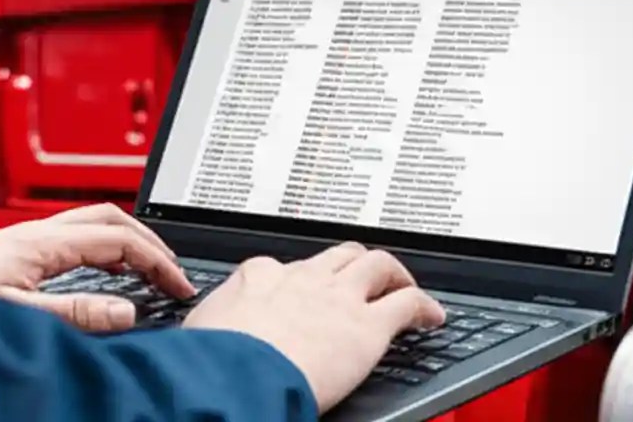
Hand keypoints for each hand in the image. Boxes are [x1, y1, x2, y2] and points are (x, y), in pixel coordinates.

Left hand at [0, 203, 194, 331]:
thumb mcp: (16, 311)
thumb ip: (74, 312)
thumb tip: (125, 311)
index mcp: (45, 241)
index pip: (119, 239)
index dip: (156, 260)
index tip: (178, 284)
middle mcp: (40, 232)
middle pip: (112, 220)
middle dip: (150, 242)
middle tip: (172, 272)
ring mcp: (30, 237)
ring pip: (95, 223)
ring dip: (129, 241)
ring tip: (148, 268)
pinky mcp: (19, 247)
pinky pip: (78, 236)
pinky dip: (105, 248)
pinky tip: (104, 272)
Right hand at [184, 242, 445, 411]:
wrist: (235, 376)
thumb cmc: (210, 364)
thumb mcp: (200, 335)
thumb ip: (212, 327)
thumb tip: (201, 340)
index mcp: (258, 279)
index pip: (281, 267)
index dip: (297, 278)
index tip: (300, 290)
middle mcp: (302, 279)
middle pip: (338, 255)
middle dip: (353, 263)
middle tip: (363, 278)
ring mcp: (337, 298)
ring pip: (377, 265)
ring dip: (393, 274)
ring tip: (401, 285)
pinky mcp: (367, 325)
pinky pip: (407, 303)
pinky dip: (424, 305)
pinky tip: (431, 316)